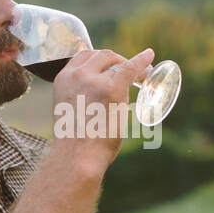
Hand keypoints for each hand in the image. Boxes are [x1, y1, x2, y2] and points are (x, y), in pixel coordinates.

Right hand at [50, 47, 153, 175]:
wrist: (76, 157)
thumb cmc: (76, 143)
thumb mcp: (72, 110)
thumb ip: (84, 96)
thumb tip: (107, 94)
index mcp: (64, 79)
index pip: (84, 56)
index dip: (102, 59)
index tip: (113, 65)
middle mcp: (78, 75)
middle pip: (103, 56)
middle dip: (119, 61)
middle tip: (132, 72)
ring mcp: (94, 81)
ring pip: (118, 66)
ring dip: (132, 69)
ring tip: (143, 76)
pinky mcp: (112, 89)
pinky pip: (131, 67)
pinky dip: (142, 61)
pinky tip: (149, 56)